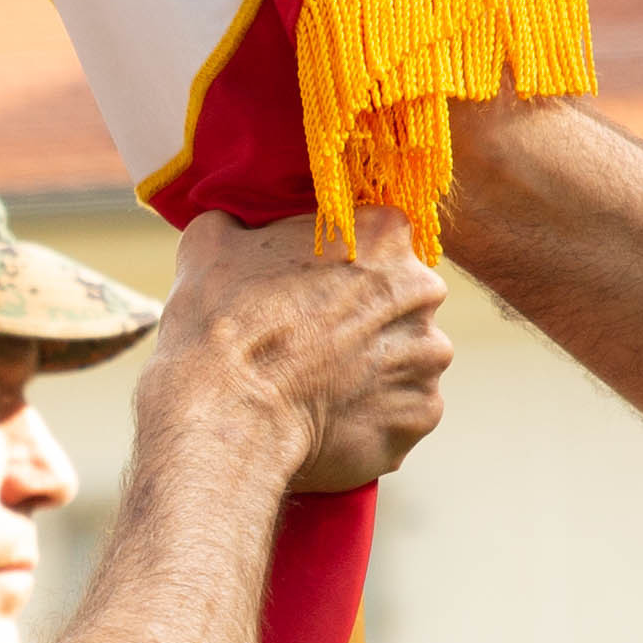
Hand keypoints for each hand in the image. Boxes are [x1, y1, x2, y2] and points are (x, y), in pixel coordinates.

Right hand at [154, 206, 451, 493]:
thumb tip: (233, 220)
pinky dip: (376, 420)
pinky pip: (404, 414)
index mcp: (385, 233)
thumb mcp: (214, 240)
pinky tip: (334, 423)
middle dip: (370, 322)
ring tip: (322, 389)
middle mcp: (423, 290)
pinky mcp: (421, 414)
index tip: (318, 290)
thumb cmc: (221, 318)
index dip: (349, 268)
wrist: (228, 408)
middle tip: (318, 343)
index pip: (384, 241)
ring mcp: (428, 356)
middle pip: (404, 303)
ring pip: (407, 361)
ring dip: (376, 374)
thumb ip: (243, 221)